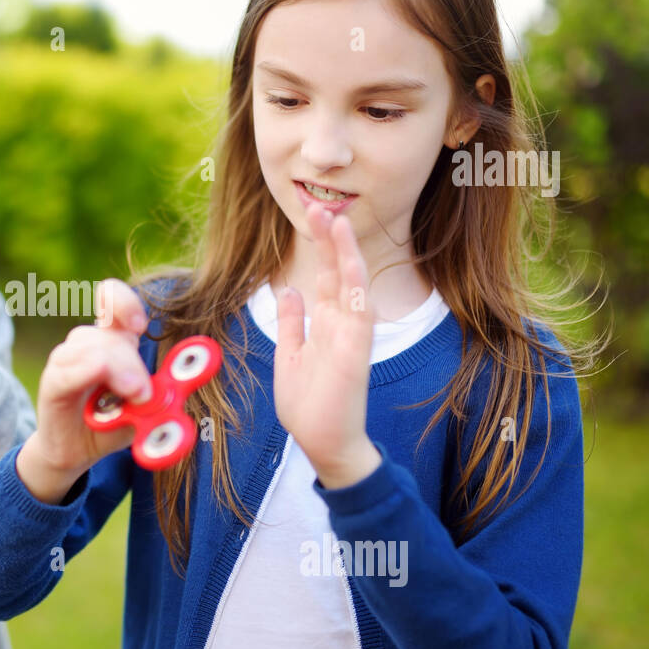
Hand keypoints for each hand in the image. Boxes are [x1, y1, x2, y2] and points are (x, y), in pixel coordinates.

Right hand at [15, 279, 152, 503]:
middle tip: (145, 393)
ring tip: (132, 399)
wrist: (75, 453)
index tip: (139, 325)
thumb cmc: (110, 424)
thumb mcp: (147, 409)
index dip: (124, 304)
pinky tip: (98, 386)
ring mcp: (66, 360)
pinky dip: (87, 373)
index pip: (112, 300)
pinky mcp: (52, 382)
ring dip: (119, 371)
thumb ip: (169, 390)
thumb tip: (203, 368)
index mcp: (112, 341)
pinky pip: (69, 370)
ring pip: (95, 349)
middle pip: (112, 336)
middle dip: (134, 363)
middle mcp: (86, 343)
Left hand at [274, 202, 380, 488]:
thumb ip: (293, 323)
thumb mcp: (290, 354)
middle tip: (321, 205)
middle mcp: (342, 324)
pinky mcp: (355, 351)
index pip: (326, 276)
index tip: (312, 217)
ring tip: (336, 220)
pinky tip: (350, 260)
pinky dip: (355, 285)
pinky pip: (358, 312)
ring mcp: (351, 335)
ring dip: (345, 252)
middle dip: (330, 239)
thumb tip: (290, 291)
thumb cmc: (309, 404)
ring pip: (352, 284)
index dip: (321, 247)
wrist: (324, 443)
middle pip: (339, 272)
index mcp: (326, 323)